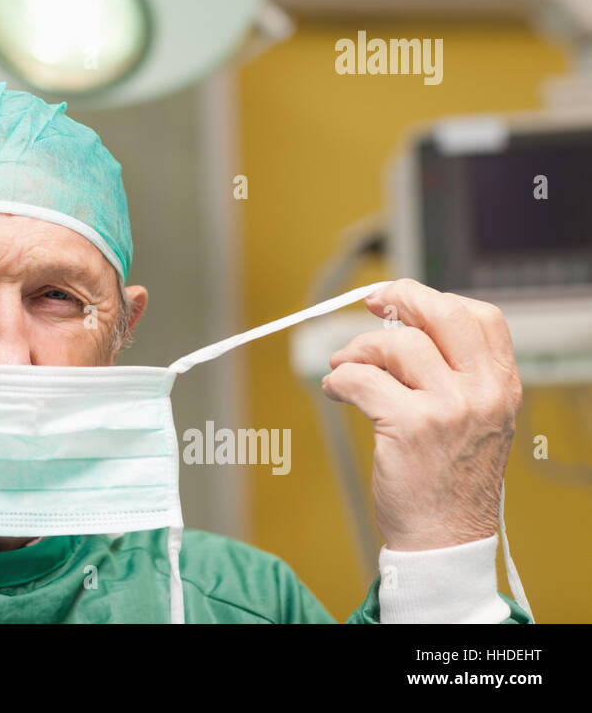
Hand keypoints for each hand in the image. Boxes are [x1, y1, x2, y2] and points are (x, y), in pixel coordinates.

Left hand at [321, 278, 520, 550]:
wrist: (444, 539)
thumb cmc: (450, 481)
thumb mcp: (475, 421)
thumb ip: (454, 375)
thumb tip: (402, 326)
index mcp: (501, 386)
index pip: (480, 317)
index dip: (433, 299)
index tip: (399, 301)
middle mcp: (481, 393)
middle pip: (441, 314)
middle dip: (399, 298)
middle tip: (370, 304)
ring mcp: (448, 409)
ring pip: (395, 344)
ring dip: (358, 350)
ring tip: (345, 367)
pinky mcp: (410, 427)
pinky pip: (361, 379)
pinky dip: (338, 379)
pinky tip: (336, 390)